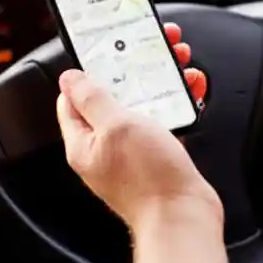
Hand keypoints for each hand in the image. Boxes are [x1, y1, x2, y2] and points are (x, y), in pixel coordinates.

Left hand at [56, 23, 219, 233]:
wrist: (184, 215)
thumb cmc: (149, 179)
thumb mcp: (116, 126)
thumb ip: (92, 99)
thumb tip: (70, 78)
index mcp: (84, 142)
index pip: (73, 98)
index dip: (90, 70)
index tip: (108, 49)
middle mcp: (105, 147)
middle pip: (115, 96)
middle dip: (136, 69)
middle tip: (154, 48)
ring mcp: (132, 152)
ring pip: (144, 104)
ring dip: (163, 81)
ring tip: (180, 63)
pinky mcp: (158, 156)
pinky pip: (165, 120)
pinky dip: (178, 102)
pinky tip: (192, 91)